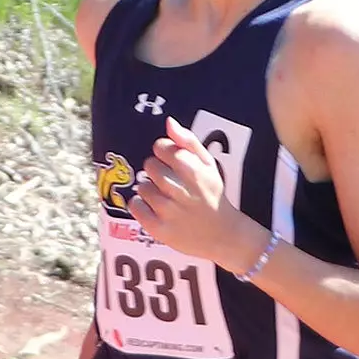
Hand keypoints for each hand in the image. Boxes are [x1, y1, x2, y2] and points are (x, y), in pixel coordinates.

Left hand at [128, 117, 247, 264]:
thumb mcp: (209, 165)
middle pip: (150, 166)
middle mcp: (182, 191)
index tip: (171, 162)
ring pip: (142, 187)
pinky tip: (154, 208)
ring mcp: (170, 212)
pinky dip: (140, 205)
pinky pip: (135, 207)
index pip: (161, 147)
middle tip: (169, 181)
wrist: (223, 235)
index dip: (163, 153)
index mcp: (195, 171)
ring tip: (165, 197)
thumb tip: (169, 123)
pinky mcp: (160, 229)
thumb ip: (188, 142)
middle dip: (156, 171)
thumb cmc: (212, 195)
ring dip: (149, 189)